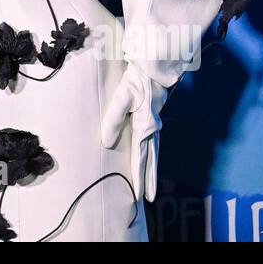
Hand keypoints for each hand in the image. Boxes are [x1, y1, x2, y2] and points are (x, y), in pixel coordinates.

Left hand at [100, 63, 168, 203]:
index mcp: (145, 126)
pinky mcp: (153, 118)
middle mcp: (152, 129)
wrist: (153, 65)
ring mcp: (155, 124)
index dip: (138, 176)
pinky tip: (150, 159)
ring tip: (150, 185)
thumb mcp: (123, 97)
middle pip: (151, 159)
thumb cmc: (136, 80)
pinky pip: (154, 143)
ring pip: (154, 152)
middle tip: (148, 198)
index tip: (138, 193)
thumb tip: (107, 142)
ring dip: (152, 169)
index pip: (140, 157)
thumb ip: (114, 119)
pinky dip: (153, 155)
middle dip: (148, 179)